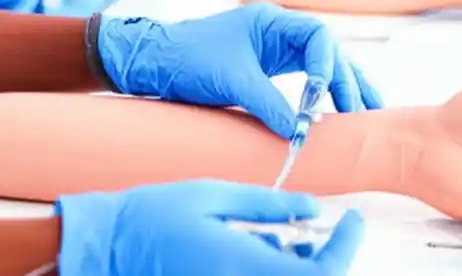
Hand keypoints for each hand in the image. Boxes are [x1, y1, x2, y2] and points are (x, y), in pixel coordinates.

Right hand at [57, 181, 363, 275]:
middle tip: (321, 227)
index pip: (322, 271)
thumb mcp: (211, 194)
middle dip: (326, 257)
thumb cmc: (152, 216)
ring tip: (288, 234)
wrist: (109, 246)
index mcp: (245, 264)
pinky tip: (264, 247)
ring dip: (302, 265)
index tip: (352, 219)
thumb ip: (265, 203)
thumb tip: (313, 208)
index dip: (347, 247)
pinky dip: (277, 271)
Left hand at [95, 3, 382, 137]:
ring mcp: (272, 51)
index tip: (324, 96)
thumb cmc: (186, 58)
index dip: (329, 66)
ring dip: (341, 89)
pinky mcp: (265, 70)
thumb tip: (300, 133)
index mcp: (271, 20)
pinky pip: (302, 82)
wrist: (150, 63)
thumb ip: (268, 104)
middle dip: (345, 81)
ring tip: (366, 114)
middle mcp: (277, 32)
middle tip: (360, 112)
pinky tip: (333, 115)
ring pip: (319, 67)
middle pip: (326, 53)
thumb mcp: (230, 81)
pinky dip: (319, 97)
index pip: (318, 36)